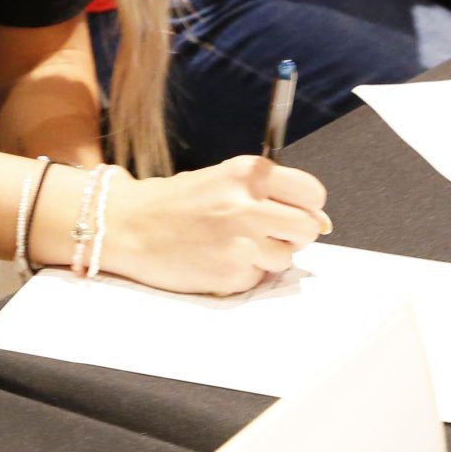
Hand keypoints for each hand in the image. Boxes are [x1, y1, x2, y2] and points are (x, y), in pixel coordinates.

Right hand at [98, 160, 330, 294]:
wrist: (127, 226)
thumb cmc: (174, 204)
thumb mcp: (223, 182)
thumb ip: (270, 195)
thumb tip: (322, 222)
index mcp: (247, 173)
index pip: (312, 192)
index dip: (307, 206)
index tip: (293, 212)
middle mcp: (247, 204)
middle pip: (308, 228)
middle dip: (292, 234)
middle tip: (264, 232)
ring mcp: (240, 241)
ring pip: (286, 257)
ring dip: (267, 257)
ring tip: (231, 245)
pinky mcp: (230, 272)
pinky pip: (258, 278)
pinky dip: (243, 273)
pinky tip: (216, 259)